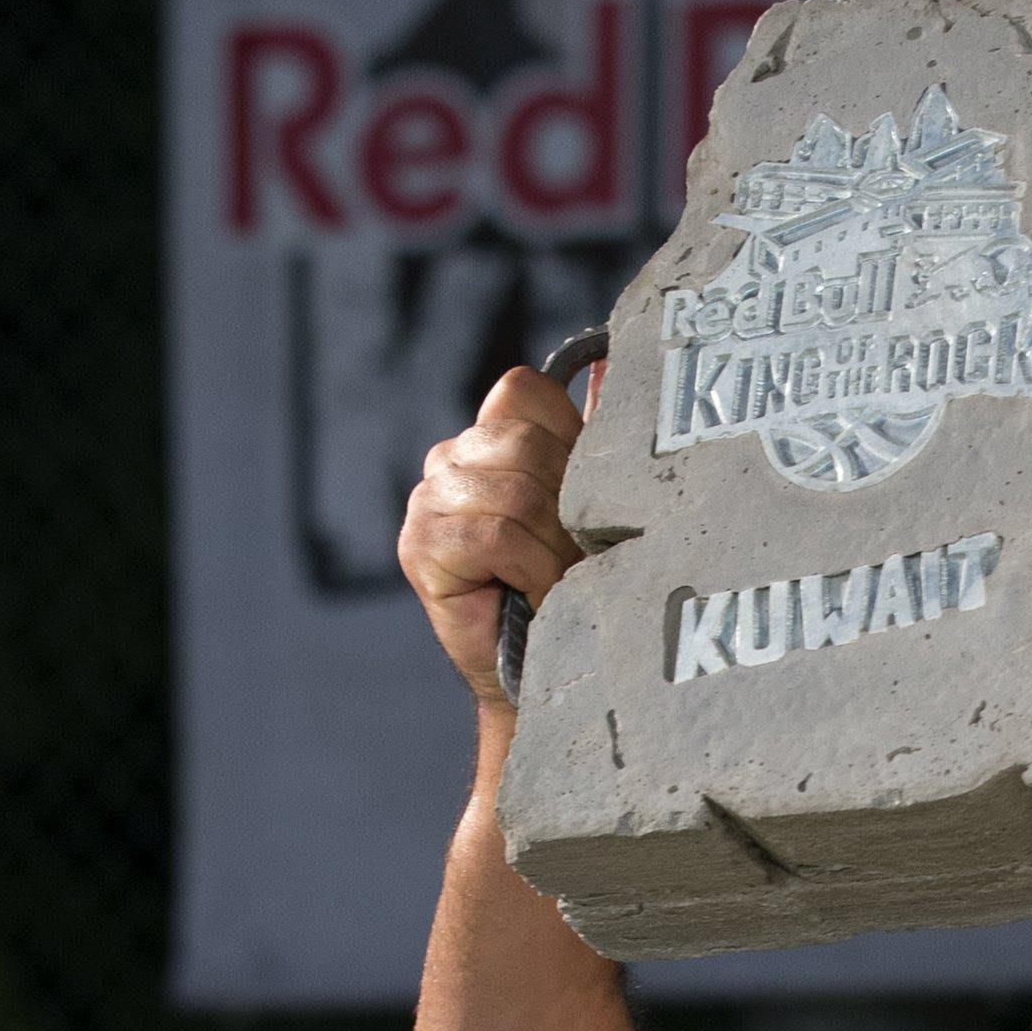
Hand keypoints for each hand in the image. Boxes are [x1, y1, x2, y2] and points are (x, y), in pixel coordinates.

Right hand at [398, 368, 584, 703]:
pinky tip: (535, 595)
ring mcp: (428, 501)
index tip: (579, 499)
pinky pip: (495, 535)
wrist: (538, 670)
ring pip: (514, 494)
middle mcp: (449, 459)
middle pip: (525, 443)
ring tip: (555, 580)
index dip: (566, 439)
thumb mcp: (587, 503)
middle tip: (571, 555)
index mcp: (488, 437)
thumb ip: (590, 440)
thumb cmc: (570, 584)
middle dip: (565, 508)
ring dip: (551, 549)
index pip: (524, 391)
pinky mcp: (420, 546)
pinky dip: (531, 570)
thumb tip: (611, 361)